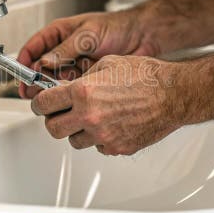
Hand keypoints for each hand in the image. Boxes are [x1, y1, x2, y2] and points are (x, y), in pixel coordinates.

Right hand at [17, 10, 158, 97]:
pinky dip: (67, 95)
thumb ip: (66, 49)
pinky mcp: (85, 78)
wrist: (143, 37)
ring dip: (50, 90)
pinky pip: (70, 88)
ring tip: (49, 99)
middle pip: (40, 69)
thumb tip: (44, 62)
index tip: (20, 76)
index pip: (33, 48)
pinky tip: (66, 100)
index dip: (24, 62)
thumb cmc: (117, 27)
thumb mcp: (89, 34)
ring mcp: (74, 65)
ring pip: (54, 81)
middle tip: (33, 93)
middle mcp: (63, 51)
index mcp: (59, 34)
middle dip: (35, 81)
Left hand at [30, 55, 188, 155]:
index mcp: (83, 92)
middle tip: (59, 114)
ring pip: (74, 141)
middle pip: (53, 129)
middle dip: (53, 120)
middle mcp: (90, 115)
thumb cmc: (146, 76)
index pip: (44, 104)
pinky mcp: (117, 147)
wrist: (174, 94)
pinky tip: (110, 125)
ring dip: (77, 131)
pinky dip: (99, 139)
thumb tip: (67, 88)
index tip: (41, 104)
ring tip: (90, 118)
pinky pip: (98, 147)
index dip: (39, 104)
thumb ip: (82, 79)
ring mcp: (103, 135)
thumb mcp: (107, 65)